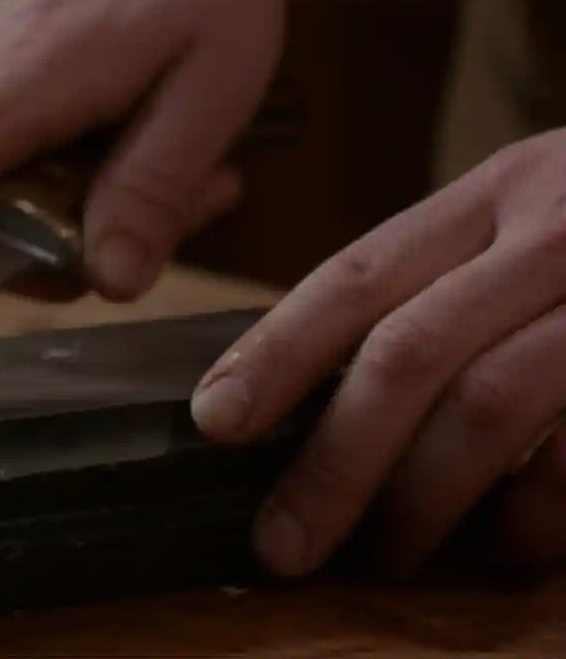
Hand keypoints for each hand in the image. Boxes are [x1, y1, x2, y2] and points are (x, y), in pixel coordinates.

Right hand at [0, 0, 284, 300]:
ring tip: (179, 161)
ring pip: (1, 190)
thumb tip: (109, 282)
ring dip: (90, 202)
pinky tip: (138, 138)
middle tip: (184, 207)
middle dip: (78, 239)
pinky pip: (6, 155)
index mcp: (16, 81)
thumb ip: (154, 190)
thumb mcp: (210, 90)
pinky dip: (75, 167)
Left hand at [192, 128, 565, 575]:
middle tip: (282, 543)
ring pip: (496, 406)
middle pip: (410, 352)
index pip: (355, 275)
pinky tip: (508, 546)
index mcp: (497, 191)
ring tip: (382, 554)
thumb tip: (309, 391)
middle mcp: (559, 229)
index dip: (274, 352)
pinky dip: (538, 513)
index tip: (215, 422)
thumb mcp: (532, 222)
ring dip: (423, 499)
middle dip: (333, 462)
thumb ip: (443, 285)